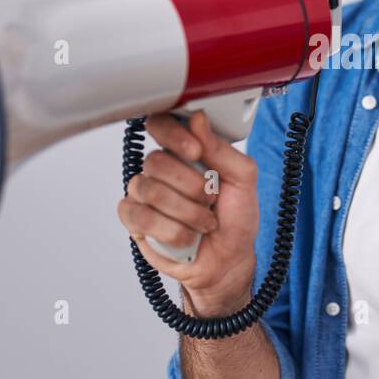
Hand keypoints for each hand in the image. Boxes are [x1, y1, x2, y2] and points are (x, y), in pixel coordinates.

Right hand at [116, 110, 260, 314]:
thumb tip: (198, 119)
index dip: (174, 135)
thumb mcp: (243, 179)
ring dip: (187, 212)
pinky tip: (186, 236)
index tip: (196, 152)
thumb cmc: (235, 218)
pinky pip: (139, 216)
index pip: (160, 124)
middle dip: (191, 186)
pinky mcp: (135, 221)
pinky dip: (171, 230)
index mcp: (184, 151)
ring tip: (204, 223)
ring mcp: (144, 194)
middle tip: (211, 199)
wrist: (228, 259)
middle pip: (156, 161)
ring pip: (150, 191)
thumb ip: (221, 149)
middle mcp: (160, 170)